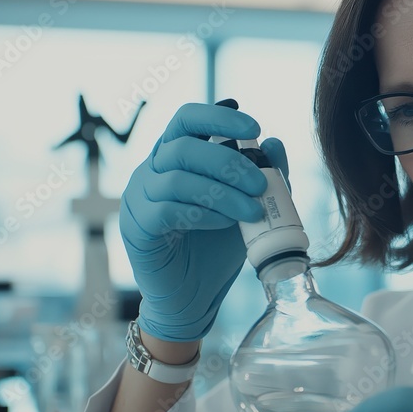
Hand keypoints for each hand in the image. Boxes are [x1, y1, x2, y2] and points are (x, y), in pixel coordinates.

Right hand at [119, 99, 290, 341]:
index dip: (219, 115)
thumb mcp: (249, 207)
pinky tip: (225, 224)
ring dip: (223, 193)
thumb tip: (275, 143)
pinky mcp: (137, 227)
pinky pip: (168, 209)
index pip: (187, 118)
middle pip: (185, 146)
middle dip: (229, 163)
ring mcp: (139, 198)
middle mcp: (152, 171)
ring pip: (178, 178)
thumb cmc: (217, 247)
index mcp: (176, 157)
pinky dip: (203, 214)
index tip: (256, 127)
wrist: (193, 296)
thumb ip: (264, 177)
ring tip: (252, 213)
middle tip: (260, 185)